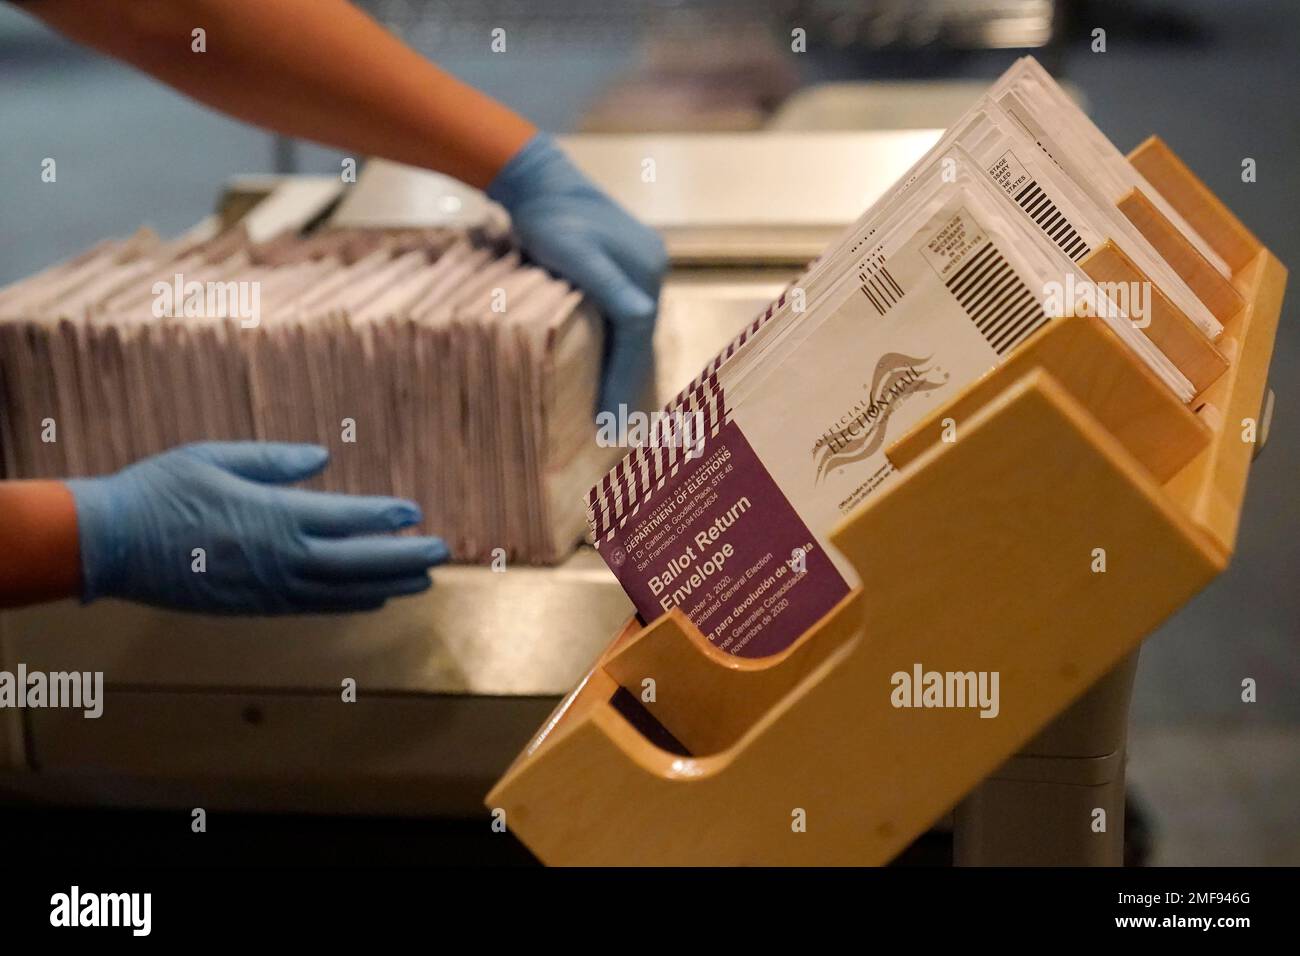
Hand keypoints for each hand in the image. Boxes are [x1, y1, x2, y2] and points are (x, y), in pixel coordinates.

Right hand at [66, 442, 448, 614]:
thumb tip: (321, 458)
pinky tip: (373, 598)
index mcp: (273, 517)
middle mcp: (279, 558)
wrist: (109, 544)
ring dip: (385, 583)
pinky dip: (349, 602)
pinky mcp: (254, 606)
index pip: (345, 518)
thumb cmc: (159, 490)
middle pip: (357, 561)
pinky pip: (313, 606)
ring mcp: (268, 587)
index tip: (414, 512)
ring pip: (342, 590)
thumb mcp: (215, 457)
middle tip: (441, 552)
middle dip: (402, 557)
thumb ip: (273, 461)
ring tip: (422, 580)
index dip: (384, 517)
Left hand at [488, 132, 667, 416]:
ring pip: (634, 326)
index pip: (637, 337)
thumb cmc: (550, 221)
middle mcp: (653, 268)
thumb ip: (611, 289)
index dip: (623, 380)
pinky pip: (626, 311)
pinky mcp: (628, 260)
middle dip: (626, 378)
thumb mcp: (577, 255)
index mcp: (646, 271)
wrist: (539, 180)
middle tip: (610, 420)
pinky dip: (618, 341)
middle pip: (639, 335)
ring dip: (623, 362)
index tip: (608, 416)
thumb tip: (642, 322)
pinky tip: (606, 361)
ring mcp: (644, 263)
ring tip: (609, 401)